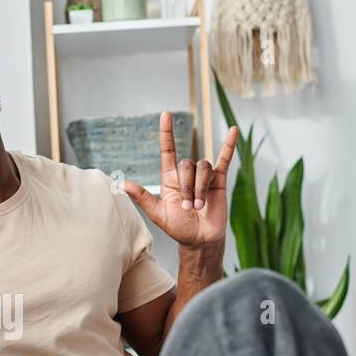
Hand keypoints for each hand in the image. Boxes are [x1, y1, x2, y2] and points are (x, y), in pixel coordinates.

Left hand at [121, 114, 238, 253]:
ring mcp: (203, 176)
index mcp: (170, 178)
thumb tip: (122, 183)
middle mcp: (186, 174)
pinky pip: (225, 158)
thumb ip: (142, 197)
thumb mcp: (158, 214)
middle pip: (187, 164)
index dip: (166, 133)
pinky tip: (233, 130)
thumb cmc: (179, 228)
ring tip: (199, 207)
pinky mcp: (219, 180)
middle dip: (188, 187)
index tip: (166, 115)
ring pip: (203, 167)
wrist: (200, 240)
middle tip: (188, 207)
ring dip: (200, 189)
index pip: (168, 150)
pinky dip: (229, 145)